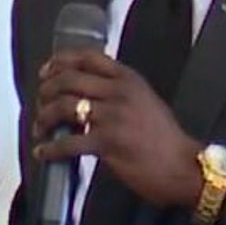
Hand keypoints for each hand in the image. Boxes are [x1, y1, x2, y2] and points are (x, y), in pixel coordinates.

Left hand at [32, 49, 202, 208]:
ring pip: (63, 106)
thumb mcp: (144, 101)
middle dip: (46, 91)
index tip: (46, 72)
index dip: (60, 62)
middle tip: (40, 104)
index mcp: (128, 79)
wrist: (185, 167)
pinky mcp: (107, 142)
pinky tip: (43, 153)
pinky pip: (67, 142)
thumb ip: (116, 92)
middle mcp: (119, 92)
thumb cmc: (164, 138)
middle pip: (68, 79)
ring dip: (44, 118)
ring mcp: (112, 116)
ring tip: (40, 129)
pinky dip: (50, 148)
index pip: (88, 57)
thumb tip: (82, 94)